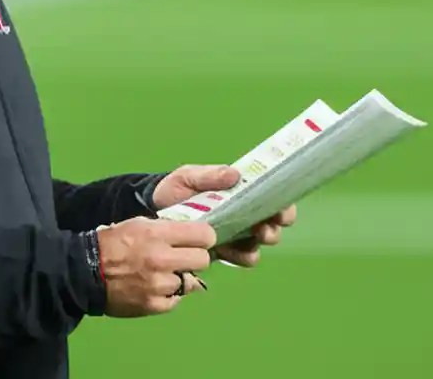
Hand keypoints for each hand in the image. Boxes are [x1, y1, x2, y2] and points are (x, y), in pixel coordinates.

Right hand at [95, 217, 215, 316]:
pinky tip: (155, 287)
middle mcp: (162, 259)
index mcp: (157, 234)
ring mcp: (160, 285)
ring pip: (190, 281)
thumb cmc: (113, 242)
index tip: (199, 239)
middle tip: (184, 257)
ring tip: (162, 274)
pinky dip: (169, 294)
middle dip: (195, 257)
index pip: (204, 235)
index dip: (204, 237)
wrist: (86, 272)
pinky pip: (177, 299)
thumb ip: (166, 229)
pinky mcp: (155, 305)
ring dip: (180, 277)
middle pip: (203, 259)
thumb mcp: (139, 224)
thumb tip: (191, 236)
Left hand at [151, 164, 297, 267]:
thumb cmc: (173, 189)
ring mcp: (233, 235)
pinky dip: (242, 255)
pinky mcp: (220, 252)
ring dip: (261, 242)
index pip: (271, 199)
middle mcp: (242, 216)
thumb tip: (235, 174)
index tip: (282, 207)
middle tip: (267, 225)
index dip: (283, 205)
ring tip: (256, 236)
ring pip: (258, 243)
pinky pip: (240, 257)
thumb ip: (210, 176)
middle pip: (272, 224)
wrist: (149, 211)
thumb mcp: (189, 176)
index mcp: (239, 194)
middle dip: (275, 226)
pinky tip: (236, 251)